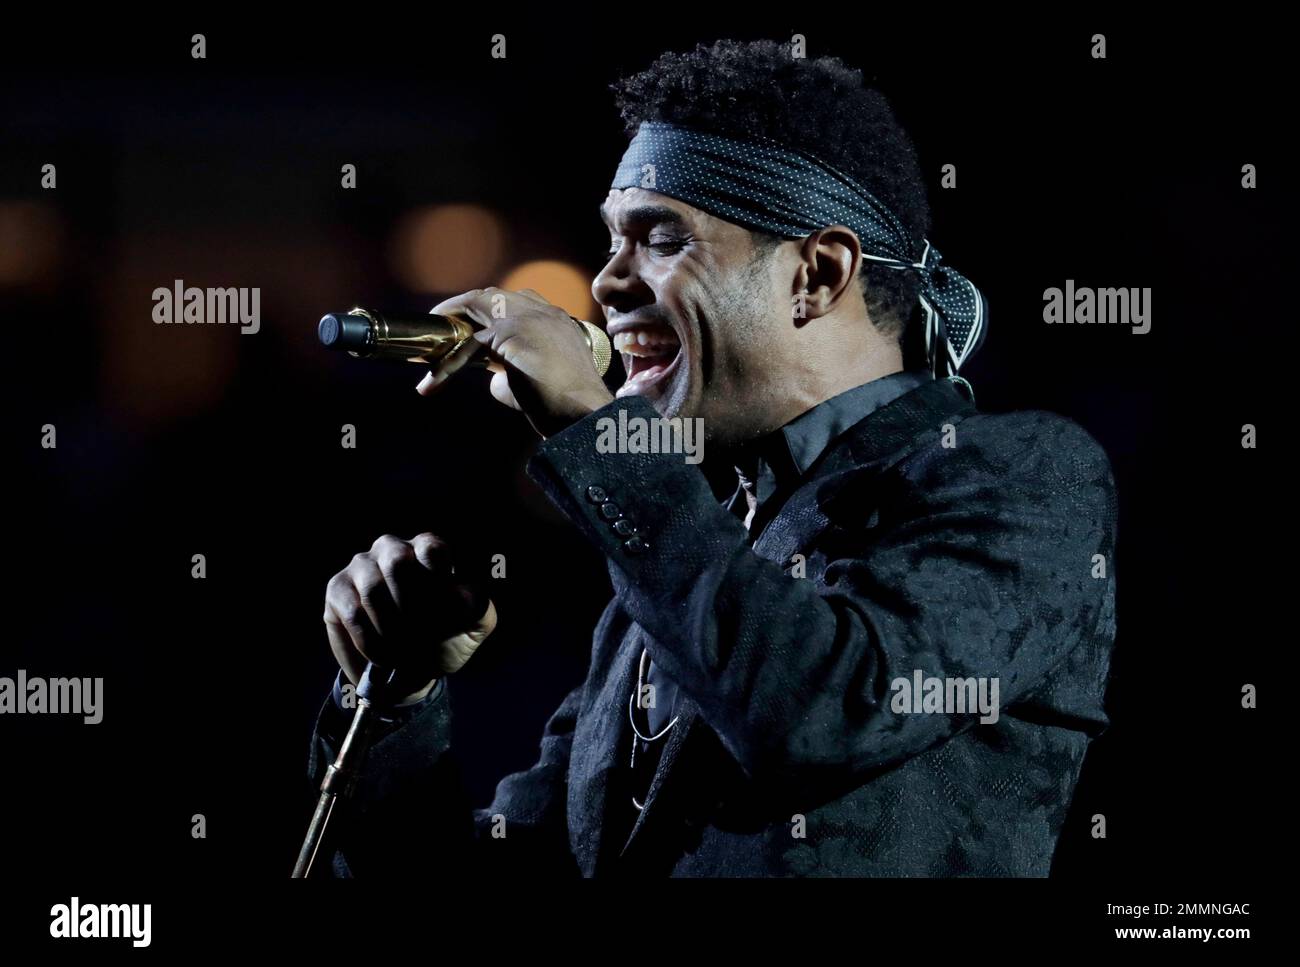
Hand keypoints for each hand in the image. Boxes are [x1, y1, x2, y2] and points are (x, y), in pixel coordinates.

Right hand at [323, 533, 496, 702]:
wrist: (410, 672)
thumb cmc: (445, 638)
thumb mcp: (475, 624)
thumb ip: (476, 604)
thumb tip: (459, 594)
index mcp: (430, 550)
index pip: (433, 549)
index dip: (439, 587)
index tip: (445, 620)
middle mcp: (394, 550)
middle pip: (398, 562)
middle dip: (412, 607)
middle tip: (422, 638)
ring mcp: (362, 567)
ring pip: (373, 589)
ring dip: (393, 631)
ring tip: (405, 654)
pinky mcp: (338, 589)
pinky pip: (354, 613)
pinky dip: (372, 643)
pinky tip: (383, 659)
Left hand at [415, 287, 612, 437]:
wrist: (586, 416)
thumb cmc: (570, 409)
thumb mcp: (545, 382)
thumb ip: (519, 373)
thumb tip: (495, 380)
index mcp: (557, 321)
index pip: (517, 300)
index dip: (488, 310)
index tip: (470, 326)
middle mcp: (543, 312)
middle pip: (492, 296)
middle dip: (463, 308)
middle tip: (442, 327)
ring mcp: (528, 319)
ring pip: (477, 310)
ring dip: (452, 326)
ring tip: (431, 348)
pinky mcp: (511, 335)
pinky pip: (469, 345)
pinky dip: (448, 365)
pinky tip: (433, 384)